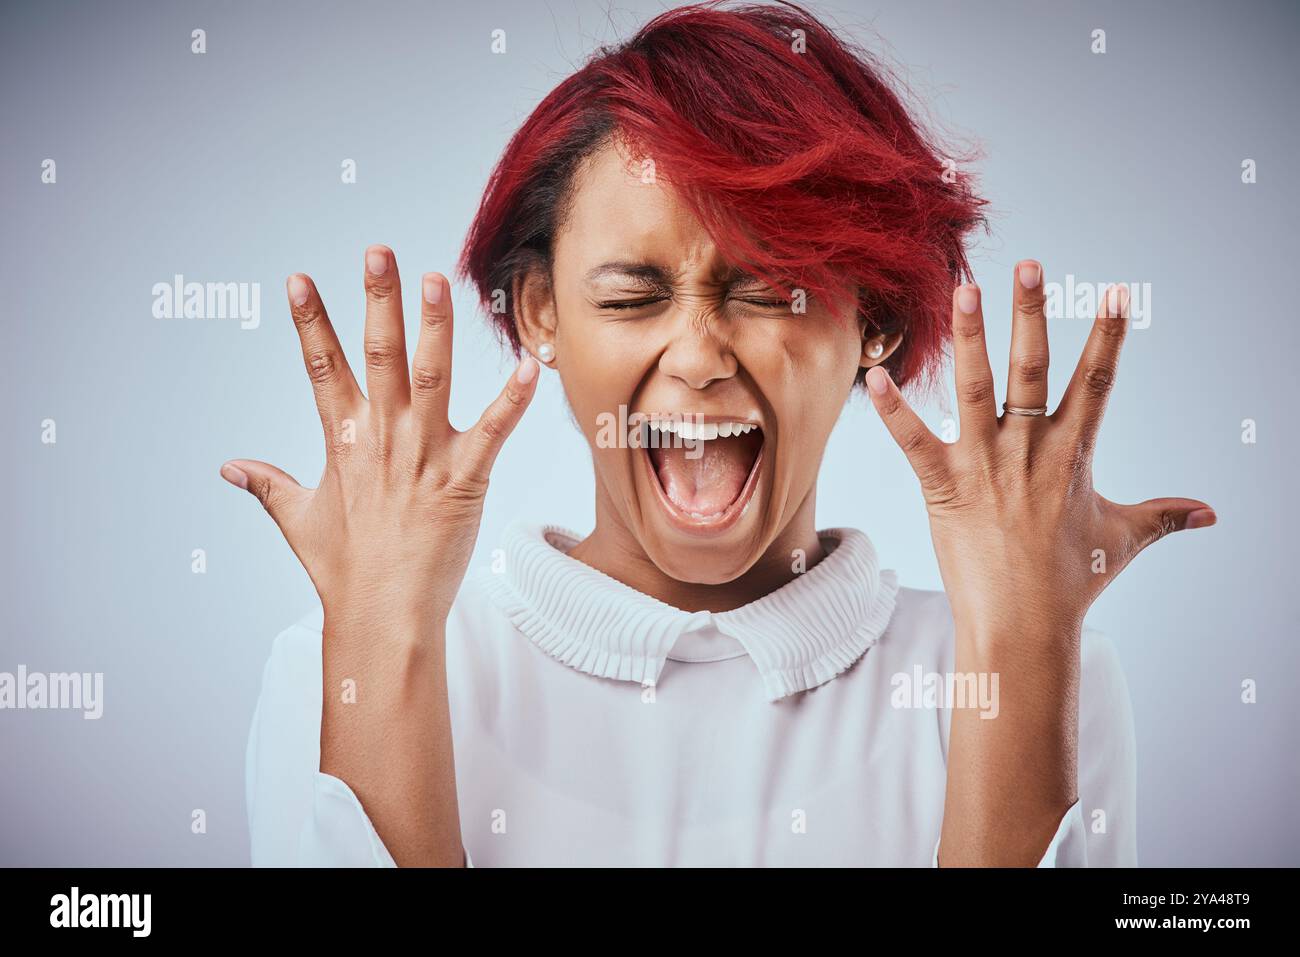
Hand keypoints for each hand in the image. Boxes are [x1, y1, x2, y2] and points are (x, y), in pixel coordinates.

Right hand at [221, 245, 537, 626]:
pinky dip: (514, 398)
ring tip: (436, 279)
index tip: (299, 278)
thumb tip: (229, 466)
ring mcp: (424, 455)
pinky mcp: (464, 479)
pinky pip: (495, 431)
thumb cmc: (343, 571)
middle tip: (379, 251)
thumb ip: (266, 484)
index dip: (310, 321)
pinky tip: (530, 362)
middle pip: (377, 355)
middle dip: (377, 299)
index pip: (321, 368)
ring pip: (432, 376)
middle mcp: (383, 438)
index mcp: (344, 442)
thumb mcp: (297, 520)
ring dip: (435, 326)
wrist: (382, 615)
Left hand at [866, 260, 1214, 637]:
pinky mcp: (944, 487)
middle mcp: (1029, 450)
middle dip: (1031, 314)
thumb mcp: (1122, 540)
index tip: (1115, 292)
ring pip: (976, 388)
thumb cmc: (1071, 584)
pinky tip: (876, 375)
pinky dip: (893, 410)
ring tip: (964, 288)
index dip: (1107, 336)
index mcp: (1072, 454)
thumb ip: (1163, 515)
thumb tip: (1209, 513)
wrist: (1024, 628)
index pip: (1096, 382)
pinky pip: (913, 441)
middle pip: (1033, 368)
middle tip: (1028, 264)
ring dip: (970, 337)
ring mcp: (985, 466)